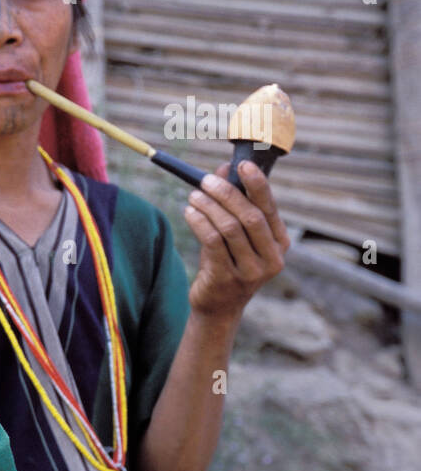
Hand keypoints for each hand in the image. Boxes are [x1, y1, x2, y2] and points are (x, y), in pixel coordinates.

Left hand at [183, 159, 289, 319]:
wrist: (218, 307)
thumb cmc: (227, 262)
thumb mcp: (234, 234)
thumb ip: (234, 204)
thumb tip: (224, 168)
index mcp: (280, 243)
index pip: (269, 208)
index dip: (257, 184)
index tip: (243, 164)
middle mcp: (272, 258)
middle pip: (250, 217)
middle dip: (227, 194)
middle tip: (205, 181)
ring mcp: (251, 271)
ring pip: (229, 228)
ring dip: (209, 207)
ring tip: (193, 196)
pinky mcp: (227, 279)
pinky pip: (213, 242)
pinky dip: (199, 223)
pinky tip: (189, 212)